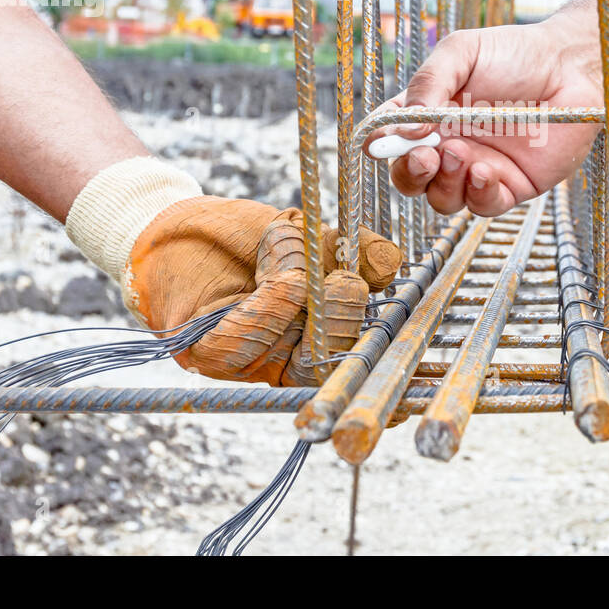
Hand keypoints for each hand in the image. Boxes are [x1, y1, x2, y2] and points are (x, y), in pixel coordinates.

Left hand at [125, 198, 400, 385]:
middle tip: (339, 275)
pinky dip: (273, 297)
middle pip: (339, 366)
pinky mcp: (207, 353)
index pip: (362, 378)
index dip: (395, 385)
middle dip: (346, 314)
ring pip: (303, 354)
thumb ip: (355, 253)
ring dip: (306, 292)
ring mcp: (248, 366)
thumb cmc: (248, 238)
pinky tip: (276, 269)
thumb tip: (392, 266)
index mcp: (317, 345)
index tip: (429, 383)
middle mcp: (285, 366)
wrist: (180, 222)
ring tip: (290, 252)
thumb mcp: (314, 238)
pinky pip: (253, 337)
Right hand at [368, 12, 602, 215]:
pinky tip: (486, 170)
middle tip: (425, 154)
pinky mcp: (511, 186)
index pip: (390, 137)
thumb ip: (429, 82)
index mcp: (429, 113)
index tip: (379, 143)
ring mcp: (477, 168)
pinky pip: (483, 206)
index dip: (379, 144)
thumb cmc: (517, 53)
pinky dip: (477, 193)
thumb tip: (406, 129)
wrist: (572, 66)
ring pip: (442, 199)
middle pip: (409, 178)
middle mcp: (448, 144)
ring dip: (442, 184)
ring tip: (459, 154)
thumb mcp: (463, 52)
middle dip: (408, 173)